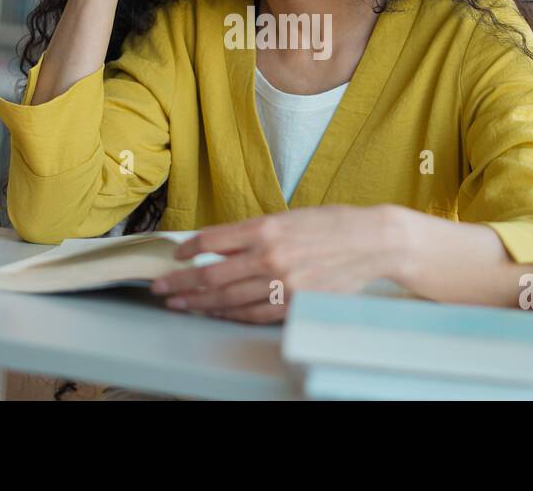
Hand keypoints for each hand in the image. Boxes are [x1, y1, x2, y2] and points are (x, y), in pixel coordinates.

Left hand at [149, 205, 406, 323]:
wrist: (373, 241)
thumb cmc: (332, 224)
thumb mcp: (289, 217)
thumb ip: (255, 232)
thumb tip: (219, 247)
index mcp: (266, 227)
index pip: (212, 240)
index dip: (188, 250)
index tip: (175, 256)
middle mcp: (270, 255)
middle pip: (211, 275)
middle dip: (180, 283)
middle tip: (159, 287)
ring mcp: (282, 283)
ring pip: (227, 299)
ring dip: (198, 303)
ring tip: (178, 304)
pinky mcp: (295, 302)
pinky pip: (253, 314)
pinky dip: (229, 315)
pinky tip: (214, 314)